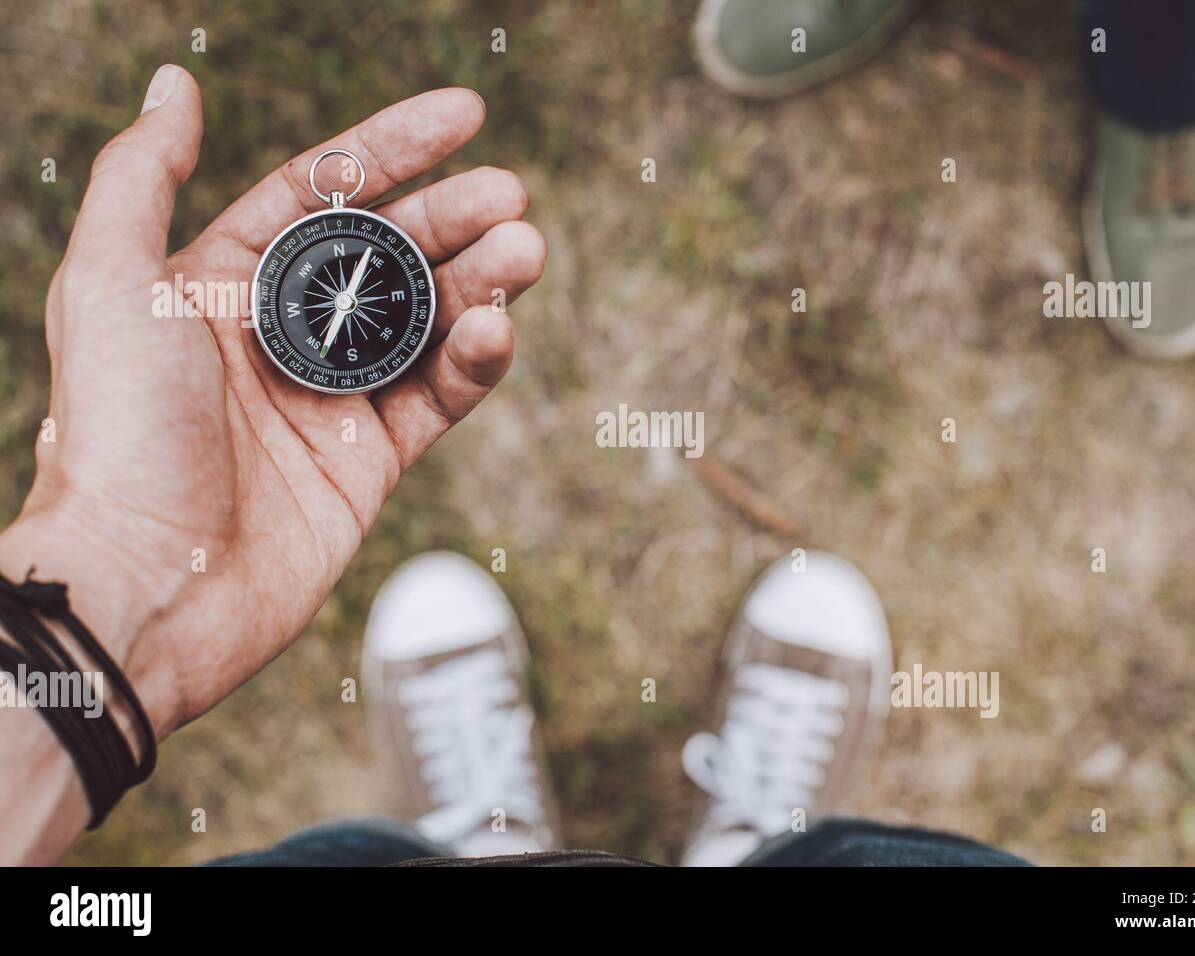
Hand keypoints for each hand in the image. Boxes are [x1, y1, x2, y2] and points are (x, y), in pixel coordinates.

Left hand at [0, 65, 544, 743]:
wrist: (147, 586)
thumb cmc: (117, 434)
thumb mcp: (109, 283)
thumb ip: (142, 176)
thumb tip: (176, 82)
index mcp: (224, 281)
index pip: (325, 192)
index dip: (395, 147)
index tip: (467, 116)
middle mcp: (285, 334)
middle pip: (390, 254)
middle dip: (455, 217)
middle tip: (512, 197)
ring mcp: (333, 399)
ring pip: (428, 322)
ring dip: (481, 282)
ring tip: (525, 252)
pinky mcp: (371, 463)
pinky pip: (440, 398)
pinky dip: (475, 362)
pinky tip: (495, 330)